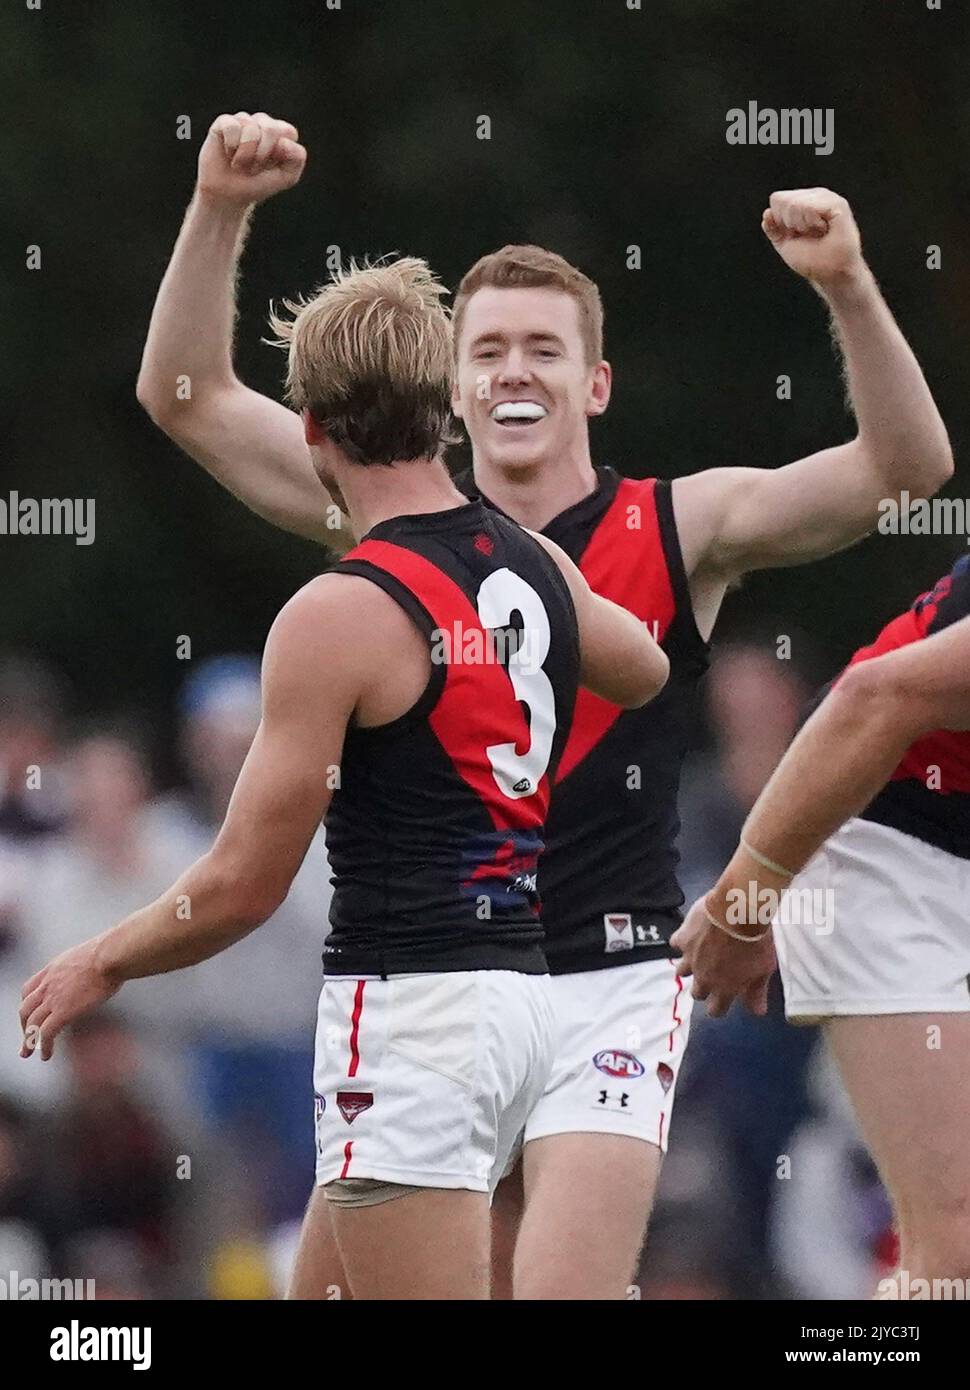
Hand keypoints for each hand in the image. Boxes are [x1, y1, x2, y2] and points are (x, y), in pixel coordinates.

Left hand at [19, 940, 120, 1060]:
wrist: (109, 956)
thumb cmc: (109, 953)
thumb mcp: (87, 956)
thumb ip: (83, 967)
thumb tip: (96, 971)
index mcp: (54, 969)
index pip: (29, 988)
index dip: (27, 1003)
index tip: (30, 1012)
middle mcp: (48, 983)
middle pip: (25, 1007)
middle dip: (24, 1024)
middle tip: (26, 1036)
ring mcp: (53, 998)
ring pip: (31, 1023)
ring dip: (28, 1040)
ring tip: (28, 1051)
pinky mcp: (63, 1012)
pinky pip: (46, 1033)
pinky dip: (44, 1046)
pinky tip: (47, 1054)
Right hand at [197, 111, 306, 207]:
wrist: (230, 194)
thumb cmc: (259, 184)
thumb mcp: (286, 177)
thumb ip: (297, 159)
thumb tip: (283, 141)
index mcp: (282, 133)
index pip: (289, 132)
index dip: (280, 153)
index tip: (271, 166)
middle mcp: (263, 122)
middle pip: (270, 128)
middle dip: (262, 155)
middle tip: (254, 167)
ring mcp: (244, 120)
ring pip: (250, 128)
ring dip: (245, 155)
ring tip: (241, 163)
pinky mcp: (225, 122)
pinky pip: (232, 127)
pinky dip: (231, 146)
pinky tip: (229, 153)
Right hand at [670, 895, 776, 1018]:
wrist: (738, 913)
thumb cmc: (755, 942)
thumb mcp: (764, 969)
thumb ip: (757, 992)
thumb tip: (757, 1012)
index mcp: (724, 989)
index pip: (715, 1010)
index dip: (718, 1006)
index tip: (723, 999)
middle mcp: (703, 978)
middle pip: (696, 993)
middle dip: (703, 987)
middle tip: (713, 974)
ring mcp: (690, 959)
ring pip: (681, 971)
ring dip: (689, 967)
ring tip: (699, 956)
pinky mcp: (682, 938)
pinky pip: (676, 944)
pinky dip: (683, 941)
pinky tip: (691, 934)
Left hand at [762, 188, 862, 285]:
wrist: (832, 274)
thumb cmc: (812, 260)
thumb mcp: (785, 244)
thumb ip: (773, 228)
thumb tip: (767, 213)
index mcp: (801, 201)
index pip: (777, 200)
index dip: (780, 221)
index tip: (796, 234)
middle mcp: (814, 195)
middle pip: (782, 200)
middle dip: (789, 223)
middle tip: (807, 235)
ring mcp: (826, 198)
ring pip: (794, 203)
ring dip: (801, 224)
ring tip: (817, 233)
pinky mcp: (837, 204)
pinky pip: (809, 207)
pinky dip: (811, 223)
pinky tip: (823, 229)